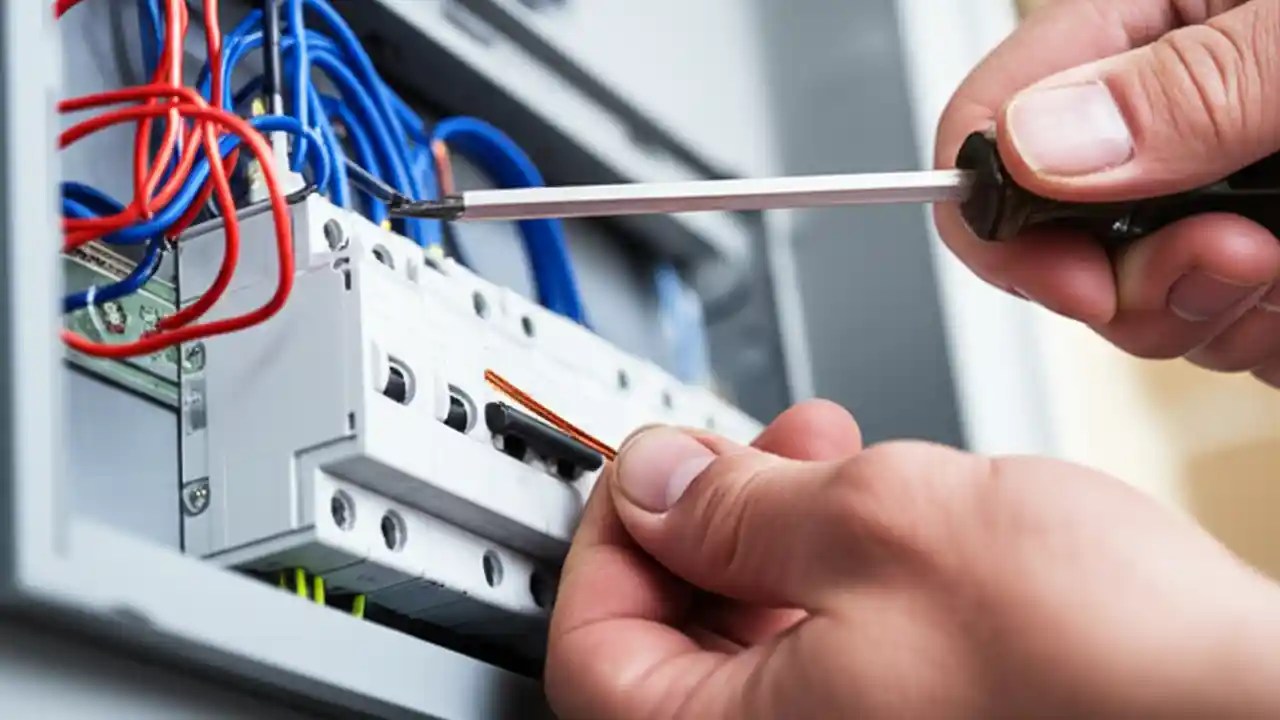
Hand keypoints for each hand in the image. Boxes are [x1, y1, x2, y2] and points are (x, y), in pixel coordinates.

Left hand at [545, 402, 1279, 717]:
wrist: (1253, 706)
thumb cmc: (1105, 663)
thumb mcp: (878, 526)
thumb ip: (734, 504)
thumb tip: (654, 481)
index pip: (594, 654)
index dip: (605, 542)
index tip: (643, 471)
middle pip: (671, 645)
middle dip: (700, 520)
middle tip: (737, 448)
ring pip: (756, 639)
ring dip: (771, 531)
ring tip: (826, 451)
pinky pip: (832, 650)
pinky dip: (833, 570)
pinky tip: (882, 508)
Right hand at [935, 0, 1279, 384]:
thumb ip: (1181, 91)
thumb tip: (1031, 150)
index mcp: (1150, 19)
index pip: (991, 118)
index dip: (1000, 216)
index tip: (1077, 282)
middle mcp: (1164, 110)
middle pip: (1052, 237)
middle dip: (1134, 282)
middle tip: (1238, 256)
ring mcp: (1209, 188)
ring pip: (1132, 299)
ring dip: (1212, 312)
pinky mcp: (1256, 251)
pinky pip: (1213, 328)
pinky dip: (1258, 333)